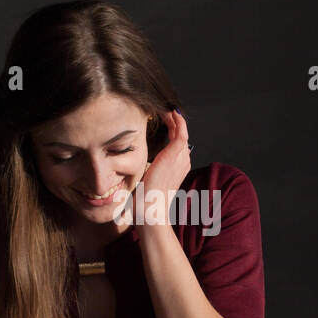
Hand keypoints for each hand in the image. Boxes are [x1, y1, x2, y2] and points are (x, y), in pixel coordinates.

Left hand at [116, 109, 190, 226]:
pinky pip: (181, 130)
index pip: (177, 145)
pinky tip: (167, 112)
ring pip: (181, 130)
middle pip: (181, 135)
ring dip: (174, 118)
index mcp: (178, 168)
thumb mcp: (145, 184)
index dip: (171, 132)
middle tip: (163, 111)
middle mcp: (183, 161)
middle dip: (173, 122)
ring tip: (165, 108)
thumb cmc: (146, 202)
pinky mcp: (176, 152)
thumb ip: (144, 174)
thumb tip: (134, 173)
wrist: (150, 209)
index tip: (161, 123)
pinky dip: (176, 120)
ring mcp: (181, 156)